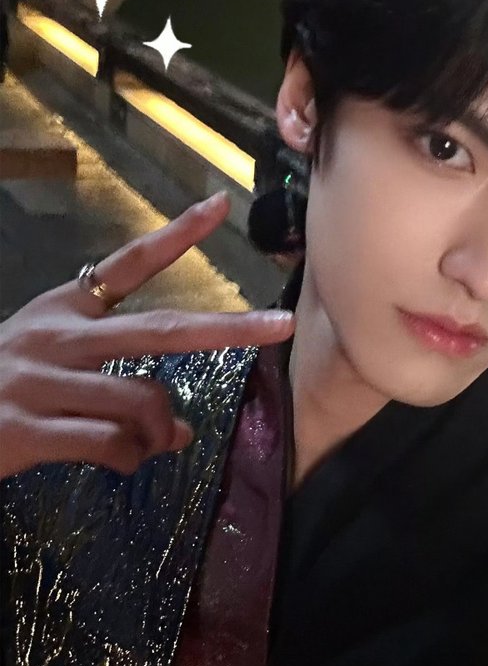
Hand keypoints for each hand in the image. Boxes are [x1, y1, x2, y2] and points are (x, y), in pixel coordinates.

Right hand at [0, 191, 295, 479]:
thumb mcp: (47, 360)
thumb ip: (114, 383)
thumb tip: (180, 427)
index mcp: (62, 309)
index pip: (128, 265)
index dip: (176, 236)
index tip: (220, 205)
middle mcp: (57, 337)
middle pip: (160, 331)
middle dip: (228, 329)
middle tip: (281, 326)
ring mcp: (41, 382)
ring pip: (143, 402)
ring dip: (162, 430)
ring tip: (153, 442)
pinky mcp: (28, 429)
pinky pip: (112, 446)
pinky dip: (131, 460)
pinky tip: (122, 461)